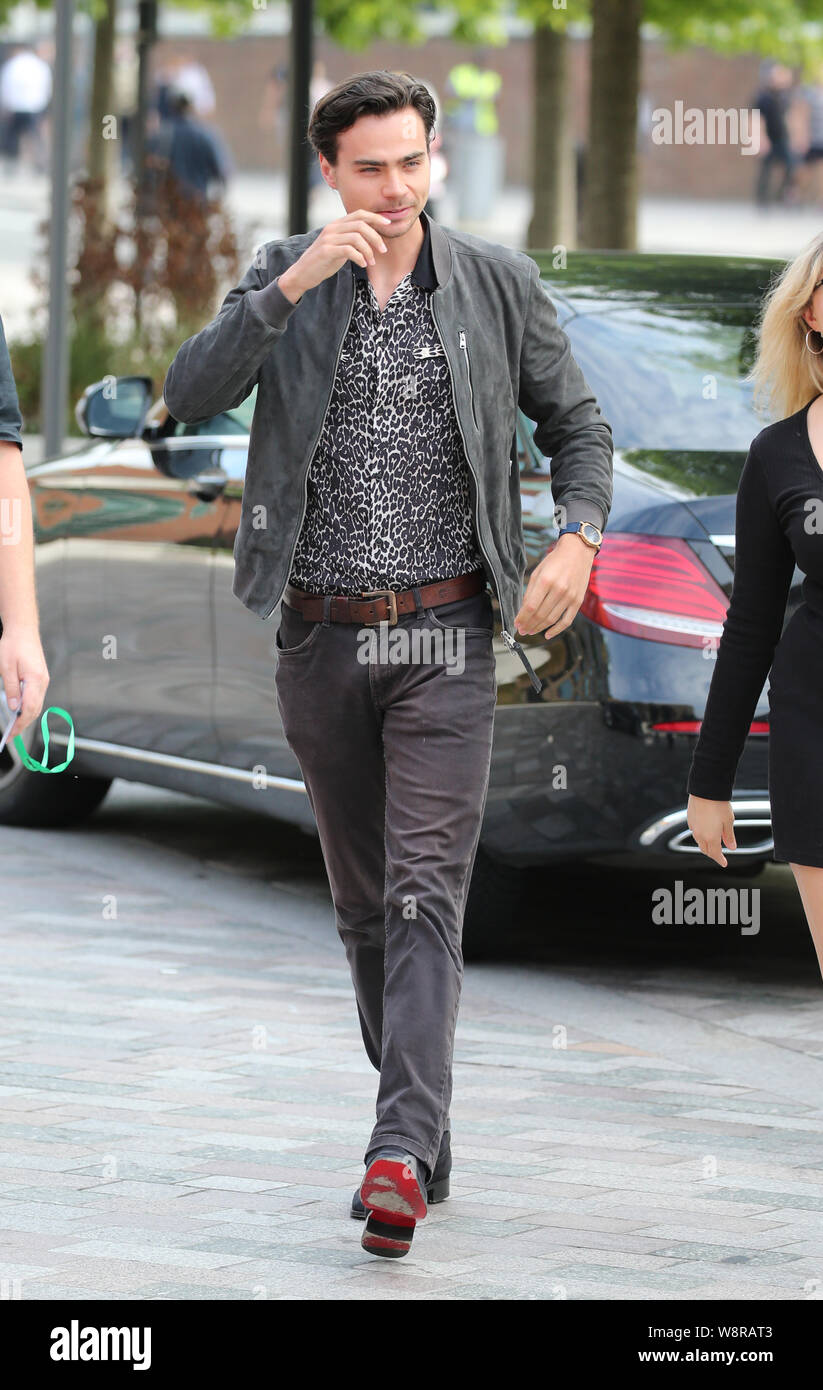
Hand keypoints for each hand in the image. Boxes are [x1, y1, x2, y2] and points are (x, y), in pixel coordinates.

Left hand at [0, 624, 48, 737]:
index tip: (11, 733)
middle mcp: (43, 681)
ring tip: (13, 726)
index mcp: (35, 679)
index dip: (20, 723)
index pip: (29, 708)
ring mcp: (43, 680)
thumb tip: (13, 708)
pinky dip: (28, 707)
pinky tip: (19, 711)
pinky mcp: (41, 678)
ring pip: (37, 704)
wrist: (23, 629)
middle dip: (23, 724)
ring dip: (26, 716)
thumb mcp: (6, 667)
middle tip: (11, 735)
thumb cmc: (13, 645)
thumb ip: (11, 689)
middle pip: (35, 709)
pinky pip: (36, 697)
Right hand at [278, 208, 392, 301]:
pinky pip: (349, 250)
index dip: (375, 218)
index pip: (359, 214)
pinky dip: (360, 257)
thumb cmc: (323, 262)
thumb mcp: (338, 247)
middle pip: (361, 225)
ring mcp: (328, 239)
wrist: (302, 274)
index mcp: (336, 225)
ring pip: (357, 237)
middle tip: (383, 250)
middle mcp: (332, 228)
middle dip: (376, 237)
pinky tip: (363, 264)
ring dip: (369, 250)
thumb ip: (351, 240)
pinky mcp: (326, 251)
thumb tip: (370, 238)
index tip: (388, 225)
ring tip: (372, 262)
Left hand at [514, 534, 594, 637]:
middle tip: (522, 630)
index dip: (522, 618)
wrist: (578, 552)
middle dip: (528, 625)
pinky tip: (547, 634)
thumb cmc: (556, 561)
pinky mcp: (578, 601)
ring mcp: (570, 596)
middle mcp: (559, 589)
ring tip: (531, 631)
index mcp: (546, 580)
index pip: (530, 606)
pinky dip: (556, 630)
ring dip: (539, 628)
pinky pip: (567, 620)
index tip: (516, 623)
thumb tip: (523, 610)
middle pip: (540, 615)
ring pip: (552, 619)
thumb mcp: (538, 572)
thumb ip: (530, 591)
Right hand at [686, 795, 736, 867]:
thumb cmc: (718, 805)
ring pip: (699, 842)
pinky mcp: (690, 819)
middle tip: (719, 854)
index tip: (724, 863)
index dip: (720, 860)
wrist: (706, 790)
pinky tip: (706, 830)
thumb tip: (731, 847)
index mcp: (711, 838)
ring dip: (706, 845)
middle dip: (713, 854)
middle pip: (705, 850)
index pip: (715, 854)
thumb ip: (729, 836)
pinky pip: (695, 832)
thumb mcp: (728, 821)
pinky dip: (701, 836)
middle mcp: (700, 835)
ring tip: (714, 842)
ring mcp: (693, 827)